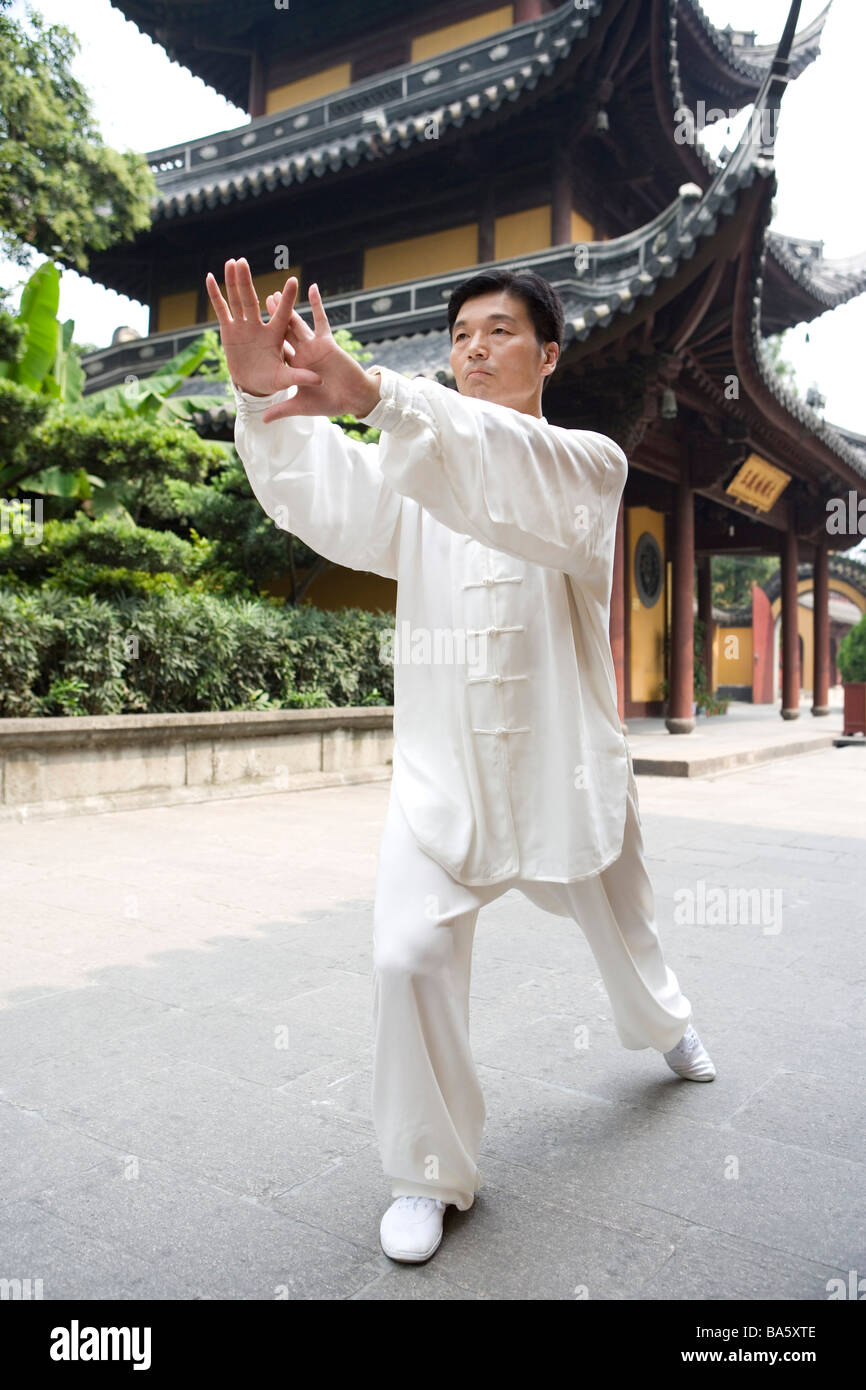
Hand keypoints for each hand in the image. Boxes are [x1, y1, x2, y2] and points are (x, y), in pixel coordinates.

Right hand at [205, 258, 323, 397]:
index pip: (283, 314)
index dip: (287, 299)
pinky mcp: (229, 330)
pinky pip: (221, 309)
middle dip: (247, 282)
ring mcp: (243, 326)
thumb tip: (319, 381)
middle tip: (244, 261)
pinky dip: (215, 294)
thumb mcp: (285, 379)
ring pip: (237, 299)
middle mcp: (259, 326)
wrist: (253, 385)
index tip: (293, 280)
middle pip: (252, 300)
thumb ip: (299, 377)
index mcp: (275, 335)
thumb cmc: (271, 382)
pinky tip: (211, 277)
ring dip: (234, 282)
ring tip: (231, 262)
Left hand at [257, 281, 381, 422]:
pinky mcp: (327, 342)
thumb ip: (281, 410)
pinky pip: (321, 319)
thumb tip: (262, 420)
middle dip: (272, 317)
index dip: (263, 339)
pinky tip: (312, 287)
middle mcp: (303, 353)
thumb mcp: (300, 406)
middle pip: (283, 331)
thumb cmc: (330, 403)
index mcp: (295, 366)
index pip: (276, 350)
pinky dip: (317, 304)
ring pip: (297, 322)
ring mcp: (314, 346)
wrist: (354, 399)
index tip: (251, 330)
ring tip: (274, 291)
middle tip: (258, 300)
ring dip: (287, 306)